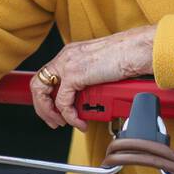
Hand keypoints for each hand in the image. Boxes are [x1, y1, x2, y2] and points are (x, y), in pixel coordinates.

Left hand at [30, 25, 156, 130]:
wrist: (135, 50)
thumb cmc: (126, 57)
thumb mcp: (99, 68)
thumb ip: (88, 79)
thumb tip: (87, 99)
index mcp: (69, 54)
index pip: (46, 76)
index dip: (46, 96)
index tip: (54, 110)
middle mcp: (65, 57)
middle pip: (38, 85)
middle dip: (43, 108)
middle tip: (54, 121)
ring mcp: (67, 65)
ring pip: (43, 93)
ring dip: (50, 113)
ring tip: (63, 123)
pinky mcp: (74, 75)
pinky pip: (63, 102)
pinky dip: (69, 116)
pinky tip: (78, 121)